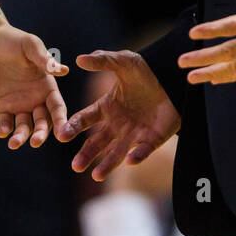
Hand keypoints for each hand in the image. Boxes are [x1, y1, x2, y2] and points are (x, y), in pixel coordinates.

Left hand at [0, 23, 68, 148]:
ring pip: (24, 126)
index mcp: (47, 85)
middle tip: (36, 142)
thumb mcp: (30, 45)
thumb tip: (63, 70)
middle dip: (41, 133)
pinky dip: (4, 129)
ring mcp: (19, 103)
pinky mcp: (2, 105)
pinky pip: (5, 122)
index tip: (62, 134)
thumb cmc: (12, 39)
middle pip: (43, 122)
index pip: (57, 107)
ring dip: (21, 136)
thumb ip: (44, 59)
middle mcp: (36, 98)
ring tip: (14, 143)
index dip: (61, 120)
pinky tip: (0, 132)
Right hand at [55, 50, 180, 180]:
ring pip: (117, 152)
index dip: (73, 127)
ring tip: (96, 176)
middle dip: (86, 155)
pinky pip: (143, 150)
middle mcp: (116, 124)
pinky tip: (130, 161)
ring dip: (107, 164)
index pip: (85, 120)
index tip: (62, 135)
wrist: (172, 78)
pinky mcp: (152, 139)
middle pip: (97, 143)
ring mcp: (133, 134)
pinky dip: (137, 156)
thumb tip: (79, 59)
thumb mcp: (123, 61)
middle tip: (76, 166)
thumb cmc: (145, 70)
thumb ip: (102, 60)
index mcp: (106, 107)